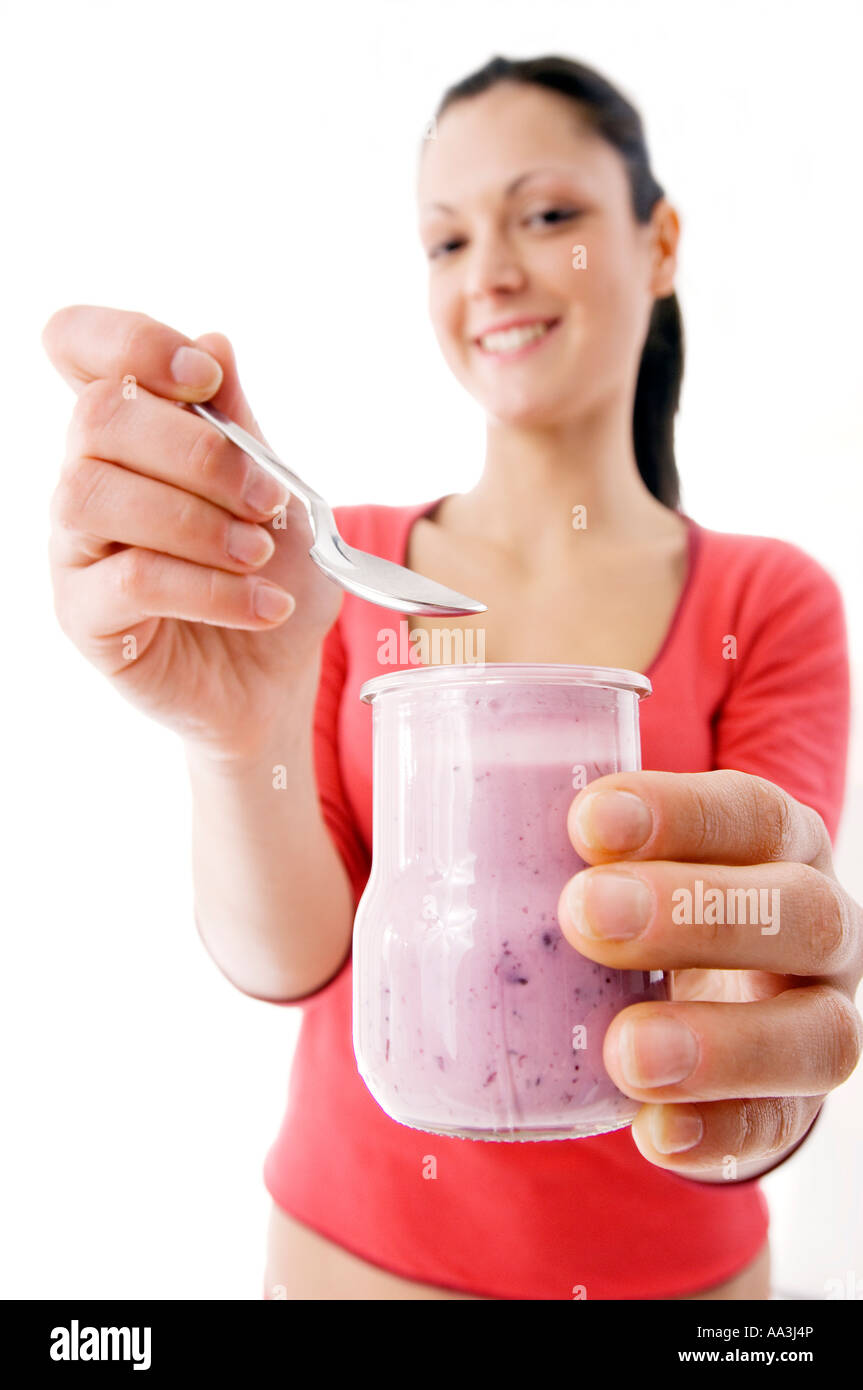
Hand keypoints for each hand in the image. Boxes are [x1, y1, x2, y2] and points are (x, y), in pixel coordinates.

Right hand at [43, 306, 342, 758]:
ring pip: (96, 495)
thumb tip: (213, 340)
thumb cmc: (270, 577)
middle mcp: (86, 478)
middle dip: (200, 451)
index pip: (77, 346)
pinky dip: (212, 590)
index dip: (130, 340)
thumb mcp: (278, 495)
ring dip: (198, 522)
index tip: (206, 379)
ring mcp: (75, 548)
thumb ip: (241, 427)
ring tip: (260, 556)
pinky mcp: (84, 616)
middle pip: (97, 417)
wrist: (274, 678)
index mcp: (130, 433)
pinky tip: (264, 605)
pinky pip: (131, 580)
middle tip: (270, 501)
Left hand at [556, 770, 862, 1180]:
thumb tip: (392, 832)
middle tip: (584, 916)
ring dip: (721, 1042)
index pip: (750, 812)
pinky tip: (653, 1133)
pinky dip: (718, 1133)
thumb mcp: (602, 857)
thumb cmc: (625, 899)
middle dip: (693, 913)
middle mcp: (815, 924)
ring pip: (815, 1033)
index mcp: (773, 842)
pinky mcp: (792, 1103)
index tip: (587, 821)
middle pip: (798, 911)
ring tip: (626, 1051)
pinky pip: (776, 1128)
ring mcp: (815, 1018)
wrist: (684, 995)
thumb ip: (540, 843)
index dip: (681, 813)